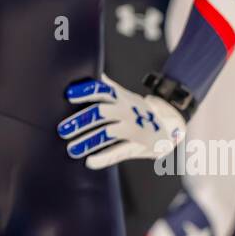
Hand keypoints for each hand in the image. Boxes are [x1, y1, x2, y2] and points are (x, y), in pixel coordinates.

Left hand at [57, 76, 184, 169]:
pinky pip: (119, 152)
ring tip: (71, 149)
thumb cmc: (140, 110)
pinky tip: (89, 162)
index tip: (69, 94)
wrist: (172, 125)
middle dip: (81, 120)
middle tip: (62, 129)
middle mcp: (126, 111)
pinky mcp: (138, 144)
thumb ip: (108, 88)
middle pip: (101, 113)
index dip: (86, 91)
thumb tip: (93, 73)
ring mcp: (133, 128)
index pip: (102, 90)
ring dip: (88, 141)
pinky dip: (104, 158)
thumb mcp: (125, 96)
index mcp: (121, 98)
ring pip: (108, 133)